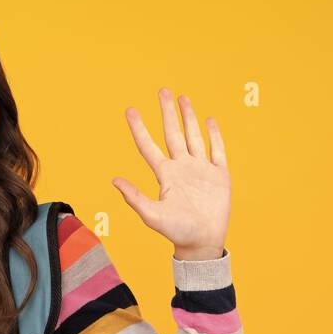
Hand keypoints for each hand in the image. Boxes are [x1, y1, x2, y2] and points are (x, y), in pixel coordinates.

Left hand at [112, 87, 230, 259]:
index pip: (148, 146)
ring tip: (183, 98)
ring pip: (193, 136)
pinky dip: (214, 135)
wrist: (202, 243)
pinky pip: (217, 150)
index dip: (139, 128)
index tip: (129, 110)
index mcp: (165, 175)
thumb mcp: (152, 215)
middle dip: (167, 112)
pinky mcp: (219, 175)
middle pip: (172, 133)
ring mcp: (201, 170)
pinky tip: (209, 121)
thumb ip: (135, 197)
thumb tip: (113, 180)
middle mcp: (181, 168)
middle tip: (162, 90)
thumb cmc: (177, 232)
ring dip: (189, 117)